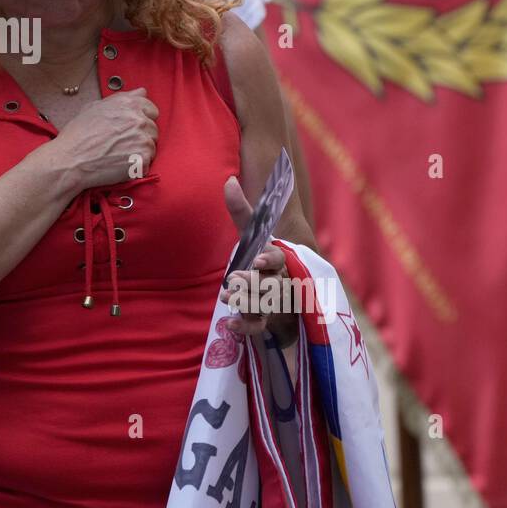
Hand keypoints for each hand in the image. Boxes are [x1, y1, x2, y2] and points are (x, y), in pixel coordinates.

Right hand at [43, 87, 158, 191]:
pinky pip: (147, 163)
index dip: (141, 119)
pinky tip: (120, 165)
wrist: (71, 159)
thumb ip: (122, 98)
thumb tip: (141, 92)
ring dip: (139, 152)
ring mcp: (143, 140)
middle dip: (141, 136)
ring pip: (151, 147)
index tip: (129, 128)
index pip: (152, 110)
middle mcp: (139, 119)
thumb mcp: (95, 107)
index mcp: (129, 104)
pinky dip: (136, 167)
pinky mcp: (142, 159)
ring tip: (118, 155)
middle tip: (120, 144)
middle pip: (153, 129)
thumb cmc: (78, 134)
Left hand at [217, 175, 298, 346]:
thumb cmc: (261, 256)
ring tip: (227, 298)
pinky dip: (245, 327)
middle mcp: (280, 280)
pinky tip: (230, 325)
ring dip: (246, 301)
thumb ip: (240, 210)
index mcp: (278, 258)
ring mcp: (275, 302)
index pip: (279, 258)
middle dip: (252, 282)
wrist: (276, 288)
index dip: (269, 259)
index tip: (256, 260)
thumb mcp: (252, 233)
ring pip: (265, 305)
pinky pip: (259, 326)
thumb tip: (228, 180)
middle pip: (270, 284)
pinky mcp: (267, 319)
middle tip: (234, 279)